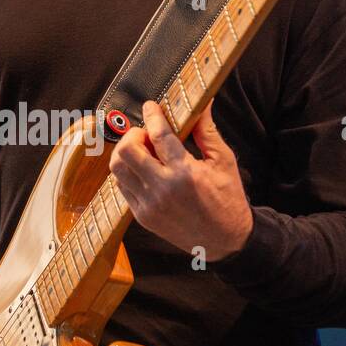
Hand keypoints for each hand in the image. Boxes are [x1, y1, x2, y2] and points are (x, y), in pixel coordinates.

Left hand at [108, 99, 253, 262]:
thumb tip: (202, 104)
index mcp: (186, 173)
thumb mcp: (224, 162)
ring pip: (118, 169)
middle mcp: (163, 189)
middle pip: (127, 150)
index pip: (158, 135)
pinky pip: (122, 187)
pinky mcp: (143, 217)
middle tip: (146, 134)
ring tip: (143, 152)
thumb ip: (207, 132)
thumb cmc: (227, 200)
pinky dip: (128, 173)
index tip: (151, 106)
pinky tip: (143, 170)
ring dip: (127, 153)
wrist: (225, 240)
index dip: (152, 115)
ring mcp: (150, 205)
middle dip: (133, 134)